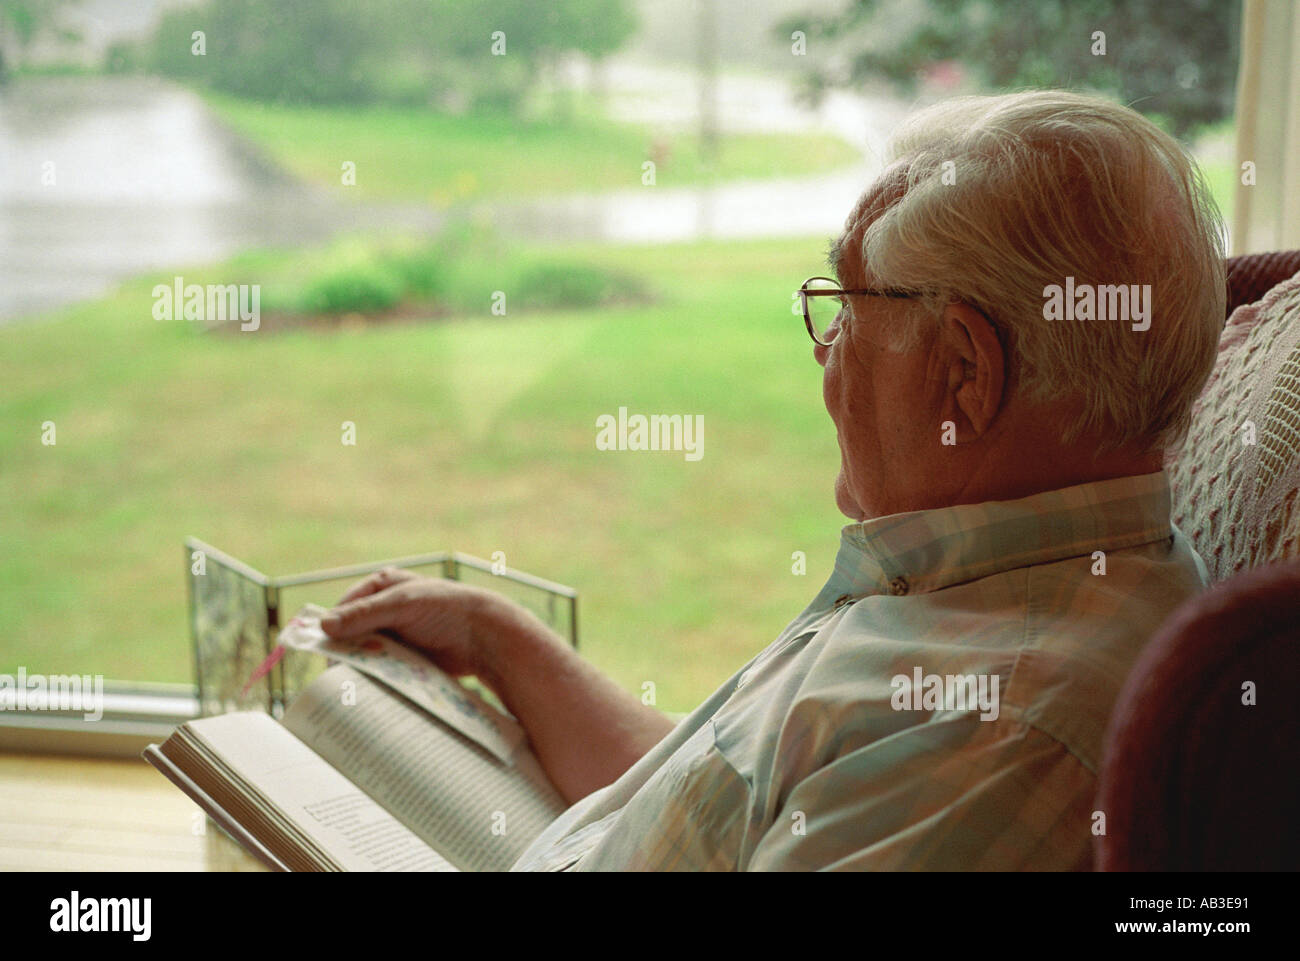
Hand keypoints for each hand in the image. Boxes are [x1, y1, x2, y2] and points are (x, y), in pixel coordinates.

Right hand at [319, 567, 501, 678]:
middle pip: (351, 634)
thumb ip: (364, 614)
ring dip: (360, 666)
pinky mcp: (404, 656)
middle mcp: (383, 610)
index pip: (342, 610)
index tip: (324, 655)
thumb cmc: (445, 609)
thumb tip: (323, 626)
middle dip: (346, 652)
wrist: (484, 636)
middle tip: (341, 674)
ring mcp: (394, 634)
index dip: (331, 631)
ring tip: (356, 683)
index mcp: (380, 587)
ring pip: (364, 652)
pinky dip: (375, 675)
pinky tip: (371, 688)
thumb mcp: (402, 605)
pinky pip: (381, 667)